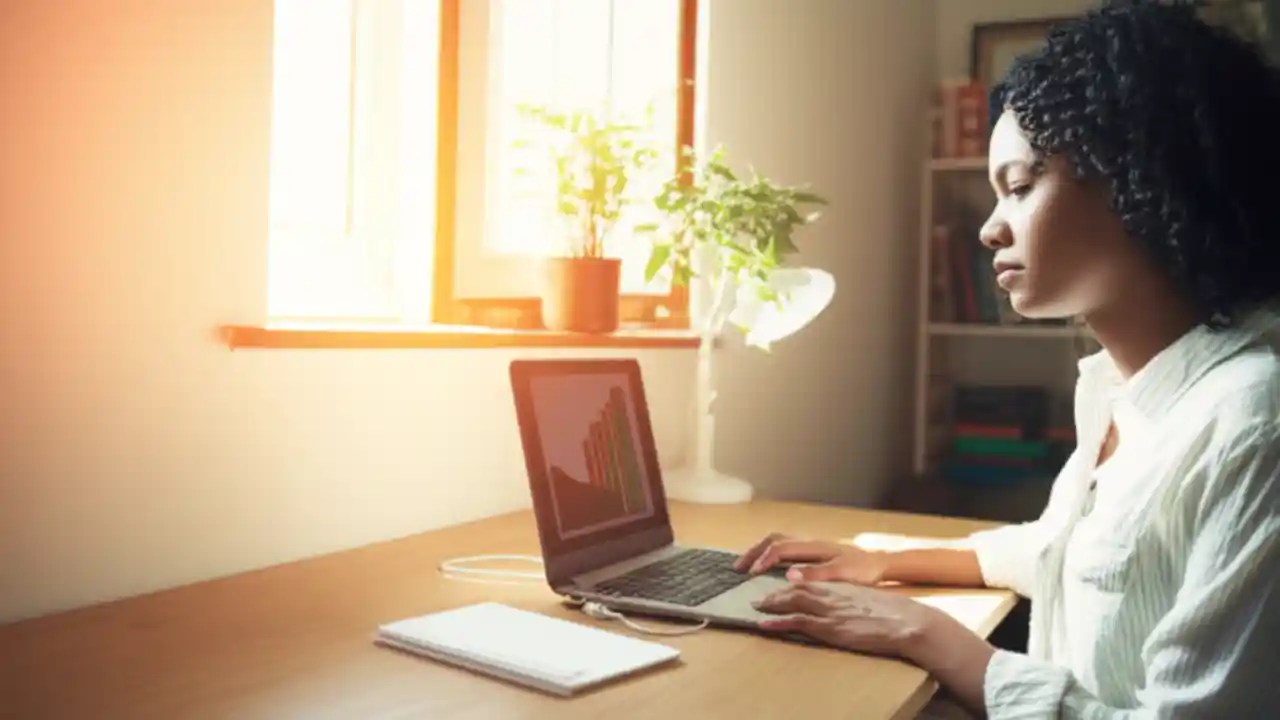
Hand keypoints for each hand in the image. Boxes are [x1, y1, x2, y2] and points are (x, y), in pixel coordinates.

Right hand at [734, 533, 888, 584]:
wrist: (878, 562)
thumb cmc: (862, 569)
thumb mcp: (842, 574)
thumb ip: (816, 574)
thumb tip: (788, 575)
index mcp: (813, 547)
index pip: (780, 549)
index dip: (763, 560)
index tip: (751, 575)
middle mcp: (808, 541)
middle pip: (773, 539)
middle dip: (753, 551)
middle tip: (737, 568)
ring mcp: (809, 543)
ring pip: (777, 540)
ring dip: (759, 550)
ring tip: (745, 564)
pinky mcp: (811, 549)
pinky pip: (783, 545)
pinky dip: (768, 551)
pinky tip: (766, 563)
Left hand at [752, 582, 942, 661]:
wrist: (905, 621)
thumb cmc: (894, 614)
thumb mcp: (869, 600)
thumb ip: (853, 600)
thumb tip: (847, 606)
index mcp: (842, 587)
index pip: (810, 581)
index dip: (791, 584)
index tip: (779, 586)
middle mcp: (831, 594)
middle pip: (796, 588)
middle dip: (775, 592)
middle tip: (758, 597)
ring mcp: (829, 610)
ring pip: (792, 601)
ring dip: (771, 604)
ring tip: (756, 607)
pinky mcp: (829, 627)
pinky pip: (797, 622)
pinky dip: (777, 622)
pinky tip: (764, 624)